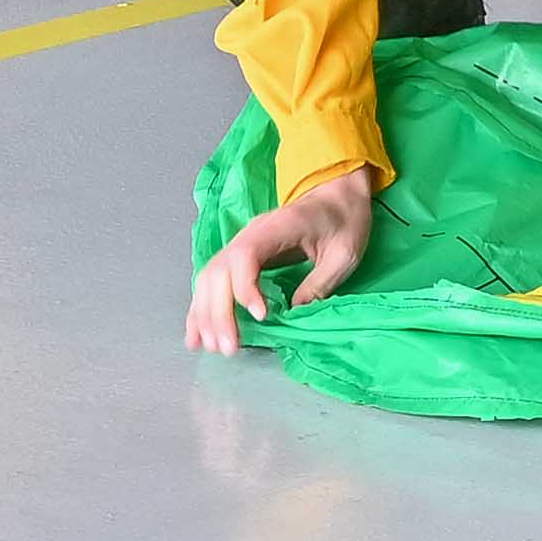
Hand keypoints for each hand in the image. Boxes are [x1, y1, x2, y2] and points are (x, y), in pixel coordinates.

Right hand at [187, 167, 375, 354]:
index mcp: (277, 228)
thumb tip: (294, 314)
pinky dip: (202, 308)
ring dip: (206, 315)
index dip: (245, 287)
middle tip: (229, 347)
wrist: (335, 193)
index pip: (245, 255)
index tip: (261, 316)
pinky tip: (197, 334)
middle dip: (219, 313)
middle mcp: (249, 234)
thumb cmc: (344, 220)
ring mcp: (240, 245)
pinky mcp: (239, 257)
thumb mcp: (344, 253)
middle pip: (219, 272)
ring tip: (212, 347)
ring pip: (209, 279)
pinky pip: (212, 283)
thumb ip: (320, 282)